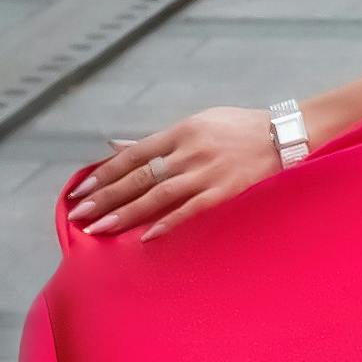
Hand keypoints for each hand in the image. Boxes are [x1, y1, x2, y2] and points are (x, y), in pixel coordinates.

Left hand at [66, 105, 288, 239]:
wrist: (283, 135)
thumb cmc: (237, 128)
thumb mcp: (196, 123)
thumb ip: (156, 140)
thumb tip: (116, 146)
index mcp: (181, 131)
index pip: (133, 154)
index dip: (105, 172)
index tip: (82, 189)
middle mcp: (189, 151)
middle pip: (139, 176)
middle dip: (106, 196)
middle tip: (78, 214)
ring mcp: (207, 173)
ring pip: (158, 195)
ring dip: (126, 213)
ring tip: (99, 228)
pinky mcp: (224, 192)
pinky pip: (190, 210)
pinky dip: (167, 223)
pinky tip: (145, 237)